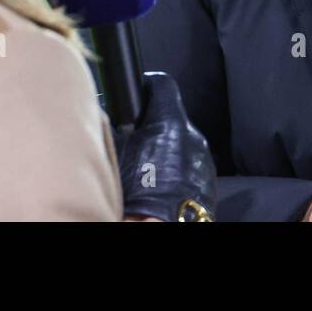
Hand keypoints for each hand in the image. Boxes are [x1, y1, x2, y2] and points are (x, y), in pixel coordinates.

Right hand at [113, 72, 216, 221]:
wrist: (159, 227)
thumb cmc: (135, 193)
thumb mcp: (114, 151)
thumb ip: (113, 124)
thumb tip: (104, 110)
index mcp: (170, 121)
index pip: (161, 83)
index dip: (145, 86)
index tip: (136, 93)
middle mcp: (192, 135)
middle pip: (170, 115)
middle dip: (152, 123)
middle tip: (131, 138)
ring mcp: (203, 159)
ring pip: (179, 142)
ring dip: (163, 147)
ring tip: (143, 165)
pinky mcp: (207, 180)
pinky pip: (188, 165)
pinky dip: (174, 168)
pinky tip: (157, 181)